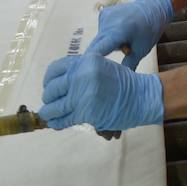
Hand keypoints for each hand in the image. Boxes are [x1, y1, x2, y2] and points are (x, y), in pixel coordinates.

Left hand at [39, 54, 163, 130]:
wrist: (140, 96)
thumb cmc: (123, 82)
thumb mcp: (101, 66)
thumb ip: (82, 70)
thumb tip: (63, 81)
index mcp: (84, 61)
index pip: (55, 69)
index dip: (48, 79)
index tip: (48, 86)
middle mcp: (80, 75)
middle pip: (52, 89)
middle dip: (48, 97)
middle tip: (49, 102)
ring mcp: (81, 95)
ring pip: (54, 106)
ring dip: (48, 112)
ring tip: (46, 114)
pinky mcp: (85, 112)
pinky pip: (64, 119)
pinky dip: (56, 123)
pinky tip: (54, 124)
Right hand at [85, 0, 174, 69]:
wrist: (152, 8)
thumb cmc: (149, 30)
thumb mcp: (141, 50)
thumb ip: (128, 64)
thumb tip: (119, 81)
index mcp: (118, 31)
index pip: (99, 49)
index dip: (90, 60)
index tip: (84, 72)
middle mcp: (108, 22)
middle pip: (96, 44)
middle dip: (99, 55)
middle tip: (103, 66)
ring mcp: (104, 16)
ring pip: (99, 38)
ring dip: (105, 44)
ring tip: (123, 42)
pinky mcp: (104, 13)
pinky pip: (101, 30)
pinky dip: (107, 35)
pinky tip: (119, 32)